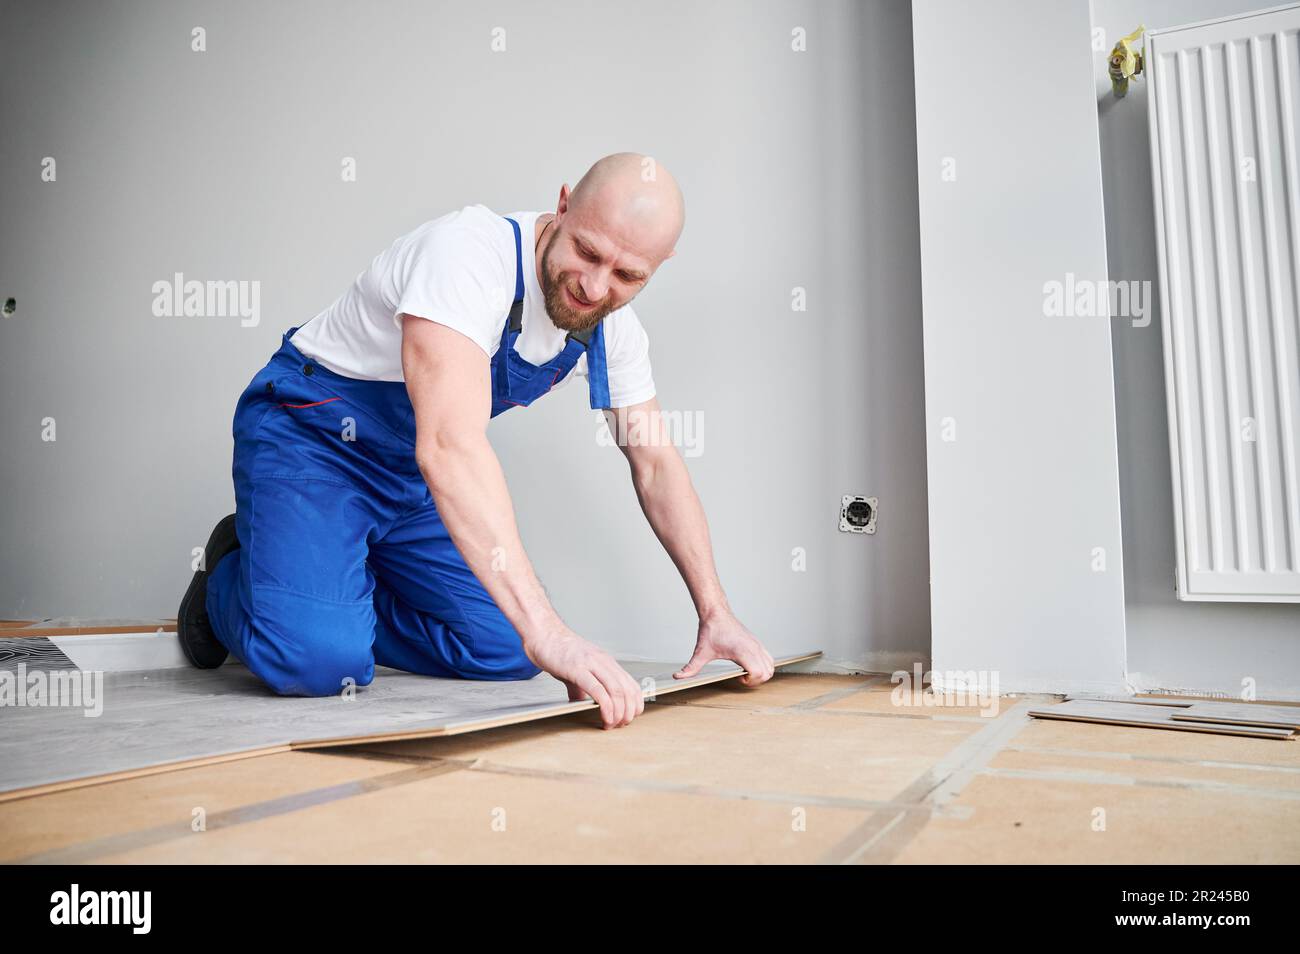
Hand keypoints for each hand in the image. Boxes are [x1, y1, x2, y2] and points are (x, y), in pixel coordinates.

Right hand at [523, 627, 644, 728]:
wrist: (543, 633)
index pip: (632, 685)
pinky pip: (598, 691)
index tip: (629, 717)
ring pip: (617, 691)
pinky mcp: (577, 669)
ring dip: (619, 713)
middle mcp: (603, 661)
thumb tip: (583, 704)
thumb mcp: (578, 670)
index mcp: (606, 662)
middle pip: (628, 690)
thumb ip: (583, 687)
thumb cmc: (558, 650)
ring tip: (612, 724)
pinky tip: (605, 717)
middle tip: (621, 725)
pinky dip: (606, 707)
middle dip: (628, 712)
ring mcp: (591, 664)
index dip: (635, 704)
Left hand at [674, 612, 775, 686]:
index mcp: (742, 651)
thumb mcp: (701, 652)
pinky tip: (748, 664)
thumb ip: (690, 668)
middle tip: (742, 678)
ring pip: (771, 666)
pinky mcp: (757, 642)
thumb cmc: (711, 631)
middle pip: (767, 673)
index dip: (750, 682)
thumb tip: (677, 677)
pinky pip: (769, 658)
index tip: (738, 678)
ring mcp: (757, 644)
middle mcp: (753, 647)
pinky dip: (764, 665)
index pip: (758, 673)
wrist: (717, 613)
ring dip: (762, 673)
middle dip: (756, 681)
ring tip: (746, 672)